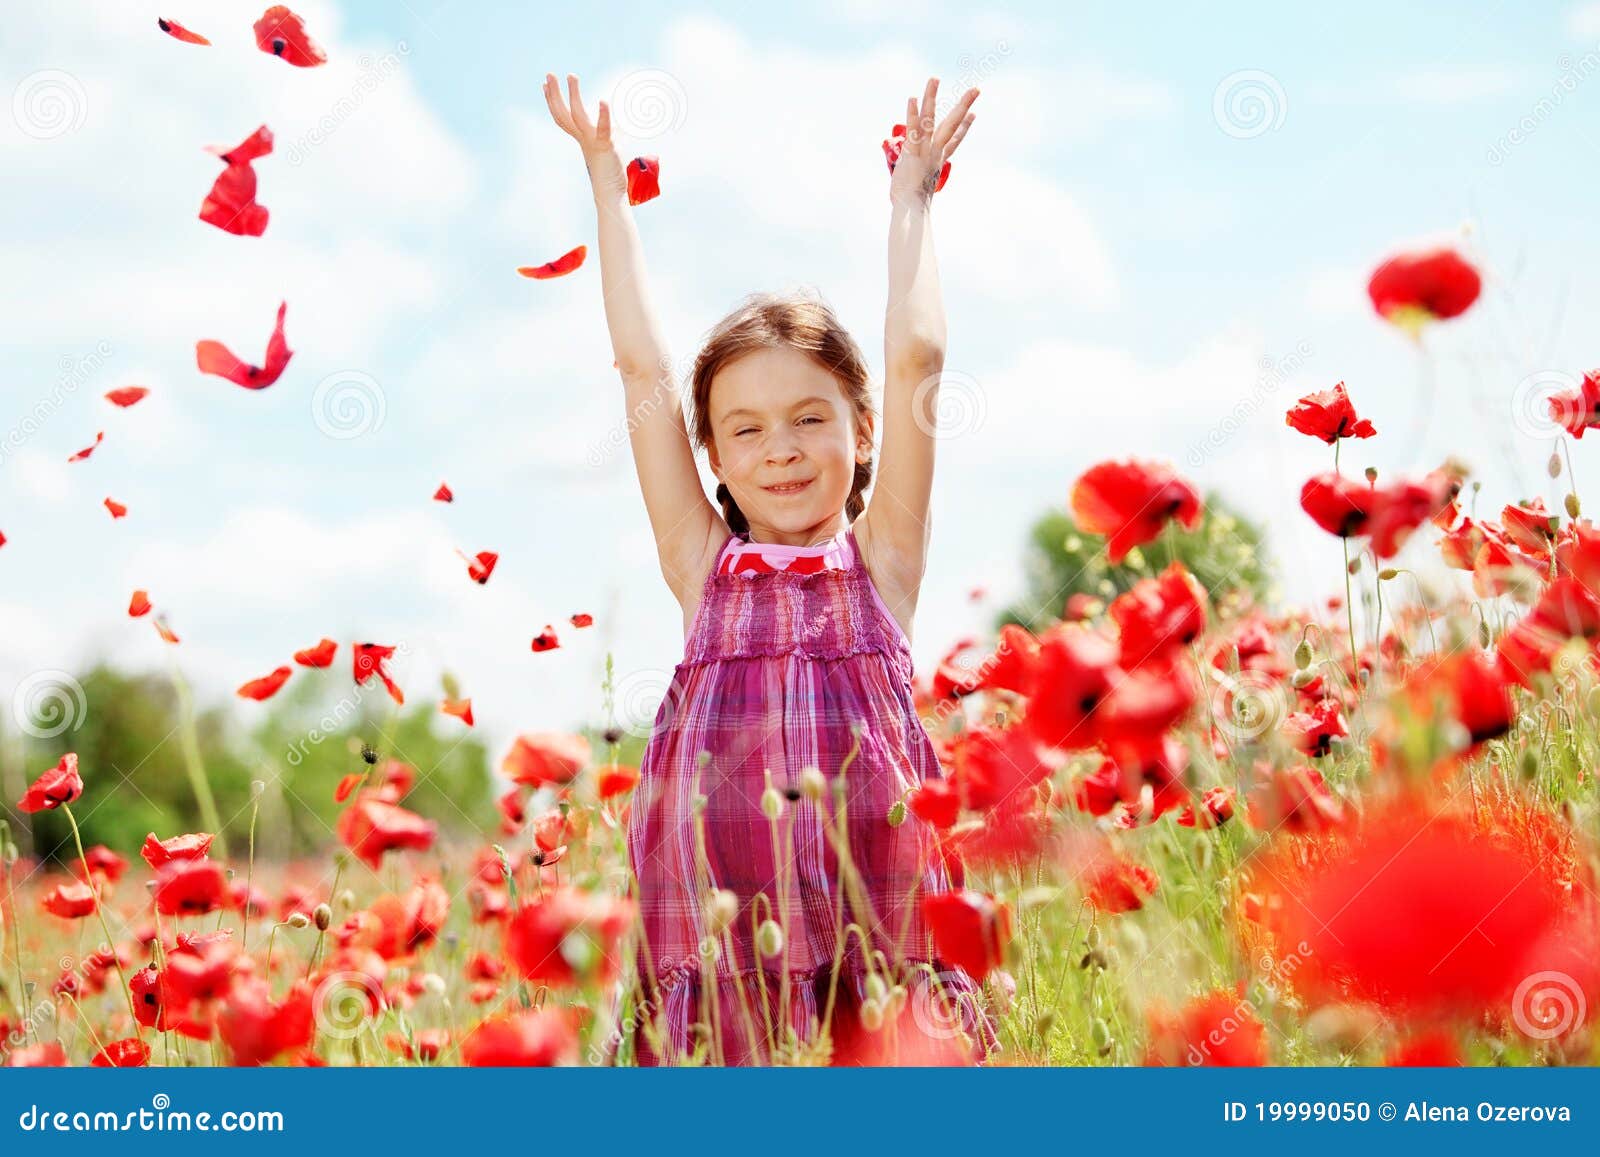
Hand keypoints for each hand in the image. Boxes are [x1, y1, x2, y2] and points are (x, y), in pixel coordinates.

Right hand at [543, 72, 625, 197]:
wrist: (612, 191)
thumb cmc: (612, 167)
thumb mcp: (611, 140)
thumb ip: (613, 125)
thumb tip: (620, 109)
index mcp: (581, 136)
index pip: (562, 116)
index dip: (551, 100)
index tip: (545, 84)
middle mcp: (583, 138)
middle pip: (562, 113)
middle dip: (555, 93)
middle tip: (549, 74)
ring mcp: (593, 141)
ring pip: (577, 116)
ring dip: (573, 95)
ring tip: (571, 76)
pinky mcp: (606, 146)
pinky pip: (603, 129)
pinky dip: (603, 116)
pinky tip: (603, 101)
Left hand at [889, 77, 977, 205]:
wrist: (911, 211)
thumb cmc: (912, 206)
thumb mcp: (917, 190)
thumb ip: (915, 186)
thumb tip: (915, 189)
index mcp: (939, 160)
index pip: (955, 141)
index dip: (965, 127)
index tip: (974, 114)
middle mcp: (935, 152)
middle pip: (952, 124)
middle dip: (964, 105)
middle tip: (977, 89)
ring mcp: (925, 151)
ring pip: (930, 119)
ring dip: (931, 97)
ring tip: (934, 78)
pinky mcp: (912, 152)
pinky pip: (913, 130)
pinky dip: (912, 114)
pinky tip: (913, 98)